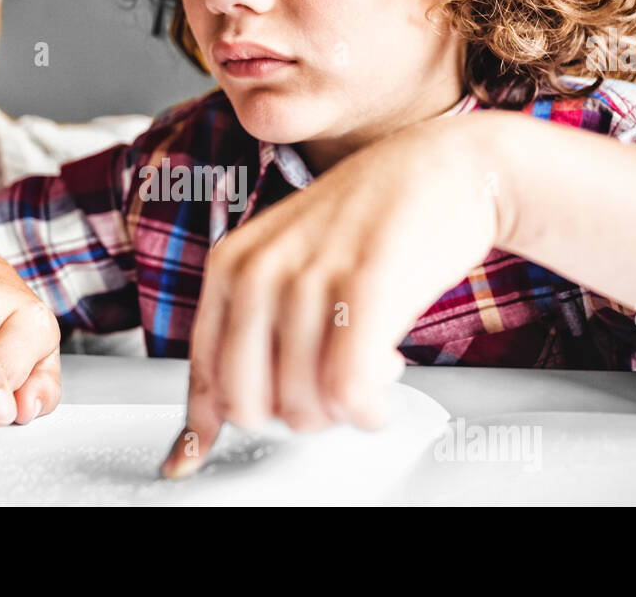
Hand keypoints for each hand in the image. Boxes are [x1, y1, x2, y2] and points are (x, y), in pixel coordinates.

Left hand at [162, 112, 512, 477]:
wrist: (444, 170)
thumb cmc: (368, 227)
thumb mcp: (288, 266)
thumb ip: (247, 337)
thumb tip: (201, 430)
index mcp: (230, 265)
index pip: (203, 376)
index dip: (204, 432)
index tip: (191, 466)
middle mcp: (259, 270)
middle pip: (249, 405)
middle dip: (292, 418)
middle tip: (329, 392)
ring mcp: (310, 276)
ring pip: (303, 405)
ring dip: (341, 410)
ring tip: (368, 369)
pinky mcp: (366, 286)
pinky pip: (349, 390)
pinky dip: (367, 410)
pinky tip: (384, 389)